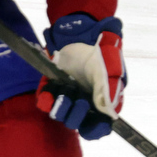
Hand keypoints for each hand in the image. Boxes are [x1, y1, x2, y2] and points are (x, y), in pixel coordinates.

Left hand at [37, 13, 124, 140]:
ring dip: (61, 108)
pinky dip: (46, 100)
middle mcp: (87, 100)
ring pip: (62, 114)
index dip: (95, 129)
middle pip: (79, 123)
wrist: (81, 27)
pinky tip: (47, 93)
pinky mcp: (54, 86)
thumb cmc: (101, 46)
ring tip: (62, 93)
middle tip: (78, 101)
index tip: (89, 126)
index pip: (100, 125)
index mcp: (104, 99)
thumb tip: (110, 115)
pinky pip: (46, 101)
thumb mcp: (109, 66)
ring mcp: (70, 93)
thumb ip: (109, 90)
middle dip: (76, 116)